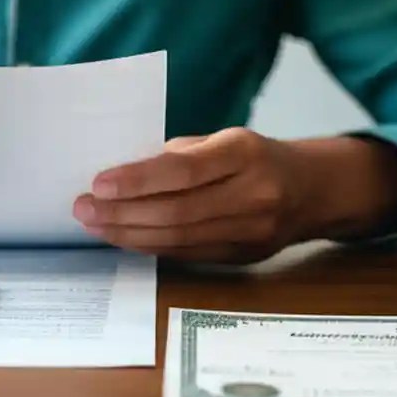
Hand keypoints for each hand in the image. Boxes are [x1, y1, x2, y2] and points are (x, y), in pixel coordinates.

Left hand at [72, 129, 396, 262]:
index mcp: (245, 153)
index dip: (137, 180)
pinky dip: (150, 246)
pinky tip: (123, 238)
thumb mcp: (222, 139)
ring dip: (129, 234)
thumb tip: (120, 176)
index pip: (183, 171)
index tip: (98, 184)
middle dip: (122, 213)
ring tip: (94, 225)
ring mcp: (251, 231)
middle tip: (82, 209)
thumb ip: (177, 156)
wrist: (313, 190)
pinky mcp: (242, 257)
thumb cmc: (254, 157)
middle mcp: (253, 194)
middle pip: (176, 211)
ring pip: (179, 239)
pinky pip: (187, 254)